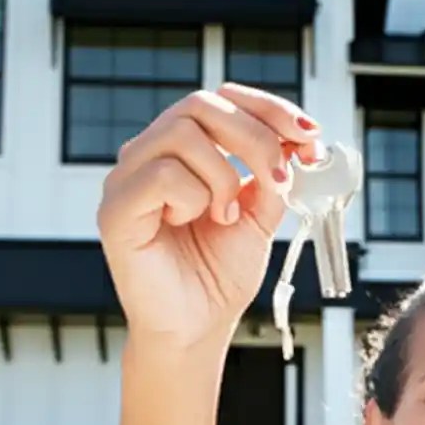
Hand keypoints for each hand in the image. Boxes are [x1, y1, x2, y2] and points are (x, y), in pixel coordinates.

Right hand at [97, 83, 323, 348]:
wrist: (197, 326)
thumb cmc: (218, 273)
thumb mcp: (262, 213)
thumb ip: (273, 173)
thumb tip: (296, 141)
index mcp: (185, 149)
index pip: (221, 99)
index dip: (268, 108)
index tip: (308, 134)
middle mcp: (150, 153)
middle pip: (202, 105)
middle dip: (257, 138)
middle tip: (281, 180)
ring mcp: (128, 177)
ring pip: (183, 134)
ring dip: (224, 176)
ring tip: (227, 216)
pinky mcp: (115, 208)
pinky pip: (162, 174)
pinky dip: (194, 197)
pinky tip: (194, 223)